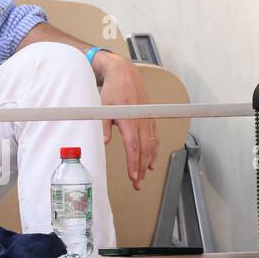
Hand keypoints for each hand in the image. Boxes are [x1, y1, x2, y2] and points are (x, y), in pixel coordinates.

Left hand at [94, 52, 156, 189]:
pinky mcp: (151, 118)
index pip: (133, 147)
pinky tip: (152, 161)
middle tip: (137, 183)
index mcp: (129, 120)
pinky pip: (155, 138)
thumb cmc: (114, 89)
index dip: (134, 164)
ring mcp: (148, 120)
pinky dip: (154, 151)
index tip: (133, 176)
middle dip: (141, 169)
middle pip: (144, 151)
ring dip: (149, 163)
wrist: (125, 74)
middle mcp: (141, 121)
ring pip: (151, 146)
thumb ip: (104, 125)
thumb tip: (103, 141)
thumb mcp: (103, 106)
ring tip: (144, 176)